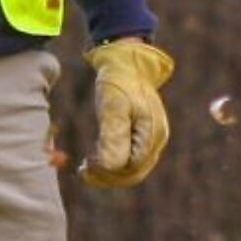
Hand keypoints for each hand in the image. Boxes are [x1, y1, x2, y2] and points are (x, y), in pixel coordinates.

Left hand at [83, 38, 173, 188]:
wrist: (126, 62)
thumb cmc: (119, 82)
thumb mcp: (112, 106)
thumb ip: (113, 137)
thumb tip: (110, 168)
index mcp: (152, 133)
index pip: (132, 167)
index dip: (109, 173)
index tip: (87, 166)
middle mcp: (156, 139)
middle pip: (133, 173)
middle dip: (108, 177)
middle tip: (83, 173)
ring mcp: (152, 138)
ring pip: (132, 169)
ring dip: (109, 174)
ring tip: (85, 171)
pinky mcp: (143, 136)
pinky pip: (130, 159)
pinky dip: (113, 165)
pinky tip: (95, 162)